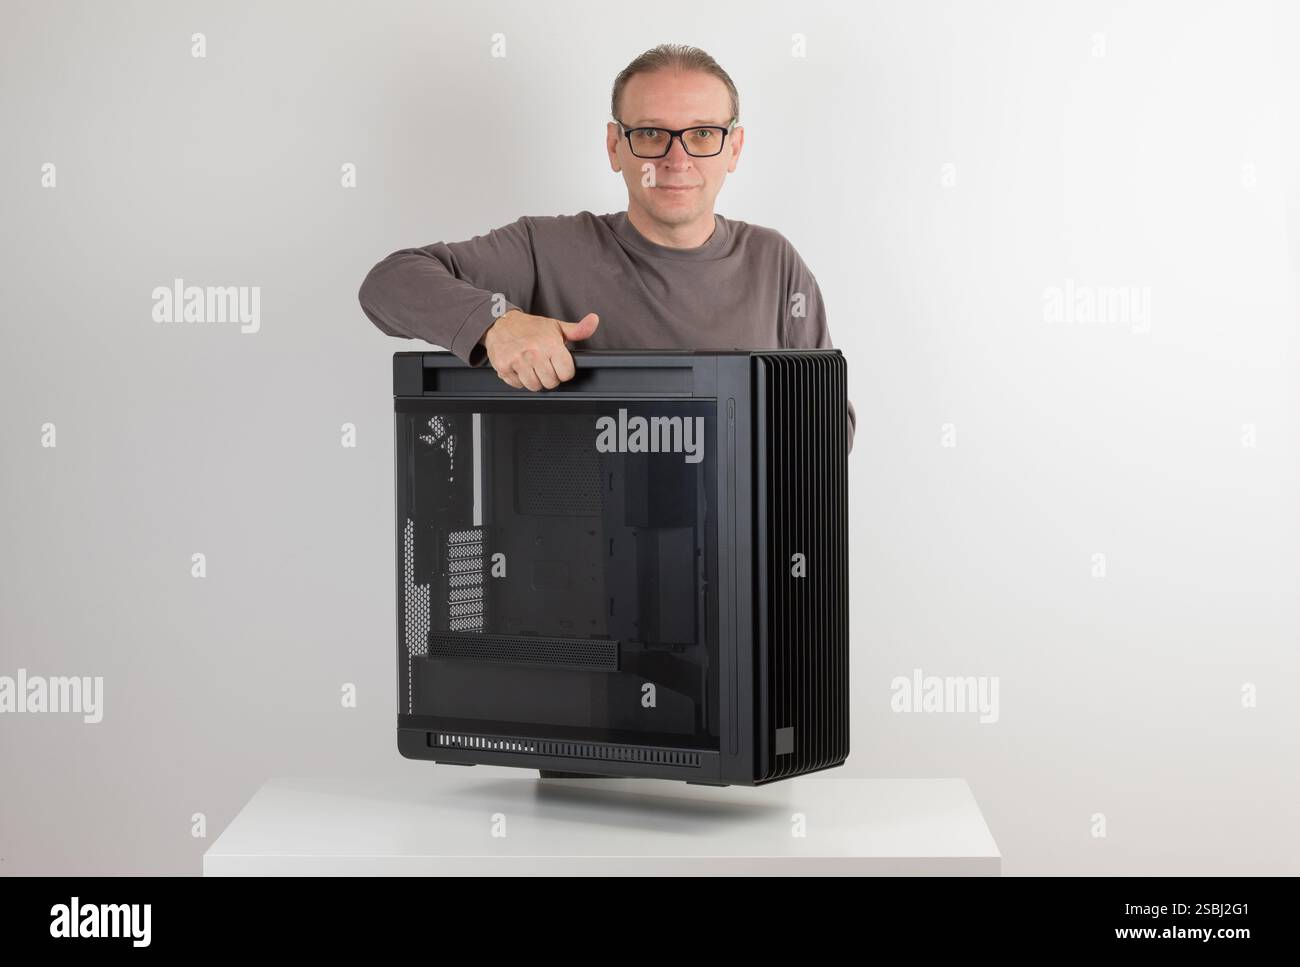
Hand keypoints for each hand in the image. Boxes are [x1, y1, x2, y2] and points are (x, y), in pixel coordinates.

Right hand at [481, 308, 599, 389]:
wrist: (501, 323)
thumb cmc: (530, 327)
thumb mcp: (556, 326)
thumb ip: (578, 329)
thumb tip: (593, 321)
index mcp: (550, 344)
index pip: (566, 374)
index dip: (564, 371)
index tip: (558, 365)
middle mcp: (534, 353)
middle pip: (551, 383)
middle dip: (550, 377)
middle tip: (544, 366)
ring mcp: (518, 361)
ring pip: (534, 386)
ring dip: (535, 380)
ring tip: (532, 367)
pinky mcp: (504, 367)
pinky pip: (518, 385)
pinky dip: (519, 380)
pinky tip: (520, 367)